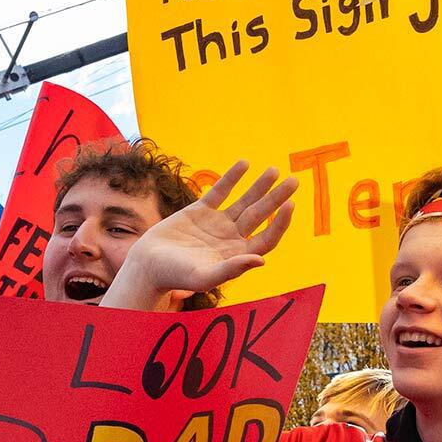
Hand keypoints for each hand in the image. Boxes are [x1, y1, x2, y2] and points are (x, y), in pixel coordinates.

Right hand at [101, 161, 296, 310]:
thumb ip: (232, 269)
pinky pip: (221, 191)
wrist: (147, 265)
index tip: (290, 206)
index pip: (267, 238)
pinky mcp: (200, 211)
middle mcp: (231, 239)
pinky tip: (244, 164)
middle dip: (276, 198)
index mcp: (237, 255)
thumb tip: (261, 261)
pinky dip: (232, 178)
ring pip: (244, 201)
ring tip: (273, 170)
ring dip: (259, 186)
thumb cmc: (175, 277)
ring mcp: (217, 223)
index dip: (280, 223)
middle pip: (260, 216)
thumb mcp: (204, 276)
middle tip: (293, 181)